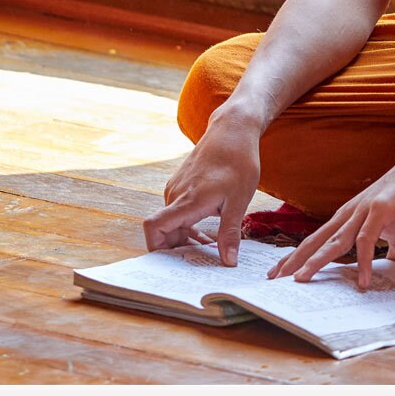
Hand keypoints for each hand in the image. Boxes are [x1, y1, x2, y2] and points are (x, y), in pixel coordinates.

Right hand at [143, 107, 263, 265]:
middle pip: (163, 231)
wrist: (233, 130)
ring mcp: (177, 188)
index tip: (174, 264)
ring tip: (210, 251)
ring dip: (185, 239)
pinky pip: (177, 212)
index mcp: (187, 200)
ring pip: (171, 223)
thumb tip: (228, 262)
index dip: (157, 249)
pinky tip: (208, 234)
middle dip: (177, 250)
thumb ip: (230, 233)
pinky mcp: (182, 185)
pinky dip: (188, 226)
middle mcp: (176, 194)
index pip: (154, 227)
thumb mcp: (240, 201)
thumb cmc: (238, 162)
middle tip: (202, 264)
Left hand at [269, 150, 394, 289]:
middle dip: (294, 261)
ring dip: (316, 261)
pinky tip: (363, 280)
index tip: (280, 273)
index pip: (316, 240)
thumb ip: (394, 253)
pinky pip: (367, 239)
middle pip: (315, 241)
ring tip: (301, 279)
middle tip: (274, 279)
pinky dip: (363, 261)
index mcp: (348, 219)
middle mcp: (349, 215)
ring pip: (334, 241)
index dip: (298, 256)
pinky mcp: (380, 210)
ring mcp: (363, 211)